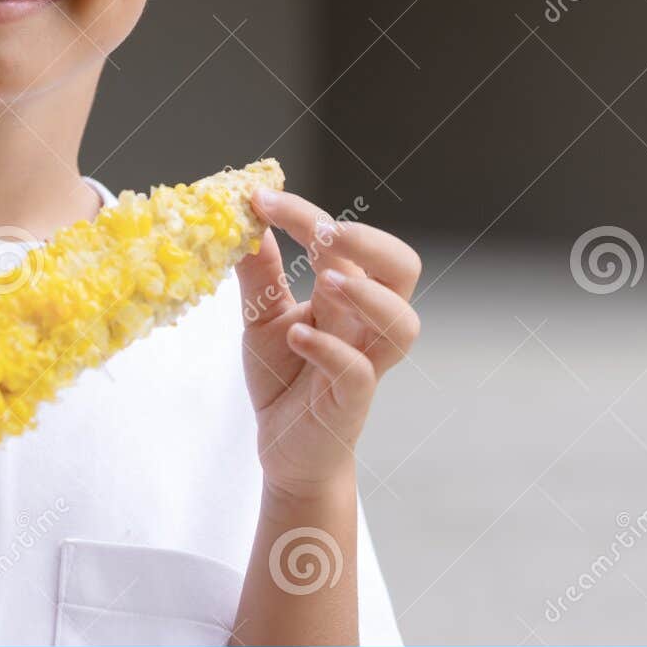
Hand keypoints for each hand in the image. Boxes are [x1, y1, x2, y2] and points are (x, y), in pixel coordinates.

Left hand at [235, 188, 421, 499]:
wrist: (284, 448)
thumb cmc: (284, 375)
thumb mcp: (262, 316)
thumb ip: (259, 272)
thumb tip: (244, 218)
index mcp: (347, 293)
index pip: (344, 240)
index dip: (305, 214)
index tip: (258, 199)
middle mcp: (364, 322)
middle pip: (402, 269)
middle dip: (369, 242)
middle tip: (322, 230)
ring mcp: (365, 362)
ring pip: (401, 323)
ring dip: (366, 296)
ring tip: (325, 281)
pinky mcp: (350, 403)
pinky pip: (360, 373)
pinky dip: (332, 350)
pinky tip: (298, 336)